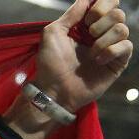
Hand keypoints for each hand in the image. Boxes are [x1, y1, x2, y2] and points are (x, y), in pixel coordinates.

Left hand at [2, 0, 132, 138]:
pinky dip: (111, 51)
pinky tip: (98, 60)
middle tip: (87, 33)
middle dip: (102, 21)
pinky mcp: (118, 62)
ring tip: (90, 52)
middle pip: (118, 13)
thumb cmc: (50, 64)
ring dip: (104, 39)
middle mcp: (101, 34)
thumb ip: (70, 14)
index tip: (88, 17)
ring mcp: (111, 48)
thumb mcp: (52, 33)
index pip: (108, 3)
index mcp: (86, 25)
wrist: (54, 90)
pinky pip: (127, 46)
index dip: (103, 4)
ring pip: (123, 28)